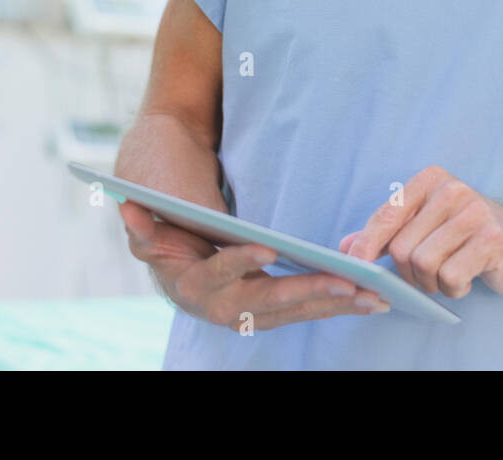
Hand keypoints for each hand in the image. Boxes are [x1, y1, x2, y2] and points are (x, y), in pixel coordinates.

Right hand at [120, 201, 389, 330]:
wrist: (165, 204)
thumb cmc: (161, 191)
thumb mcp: (149, 196)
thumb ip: (144, 215)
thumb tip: (129, 210)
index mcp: (183, 279)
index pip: (212, 275)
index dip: (237, 264)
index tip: (264, 248)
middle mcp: (212, 302)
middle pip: (263, 304)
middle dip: (306, 295)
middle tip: (346, 284)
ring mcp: (239, 305)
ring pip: (289, 312)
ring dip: (331, 305)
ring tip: (373, 296)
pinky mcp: (263, 301)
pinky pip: (299, 307)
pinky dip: (332, 302)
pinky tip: (369, 296)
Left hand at [337, 166, 502, 298]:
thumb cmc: (472, 237)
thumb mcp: (427, 227)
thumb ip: (387, 234)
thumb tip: (344, 247)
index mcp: (431, 180)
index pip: (386, 215)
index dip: (365, 246)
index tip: (352, 268)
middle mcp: (452, 190)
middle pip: (401, 247)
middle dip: (408, 274)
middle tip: (427, 278)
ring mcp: (475, 212)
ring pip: (423, 264)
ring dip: (431, 283)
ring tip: (448, 277)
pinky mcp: (493, 239)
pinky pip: (450, 276)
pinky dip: (453, 288)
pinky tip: (467, 280)